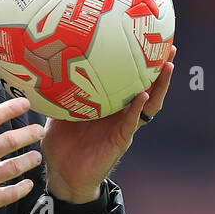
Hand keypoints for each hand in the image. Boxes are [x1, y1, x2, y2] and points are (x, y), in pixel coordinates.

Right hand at [0, 96, 43, 213]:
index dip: (11, 108)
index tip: (25, 104)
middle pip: (9, 141)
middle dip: (29, 133)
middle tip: (38, 131)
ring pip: (15, 166)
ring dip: (31, 159)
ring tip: (36, 156)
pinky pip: (12, 193)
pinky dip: (24, 187)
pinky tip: (28, 183)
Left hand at [42, 44, 176, 202]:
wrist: (63, 174)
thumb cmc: (61, 144)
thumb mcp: (57, 113)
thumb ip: (58, 93)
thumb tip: (44, 68)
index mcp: (107, 103)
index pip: (127, 79)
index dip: (138, 62)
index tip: (146, 39)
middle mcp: (120, 112)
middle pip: (147, 86)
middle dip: (160, 67)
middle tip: (170, 45)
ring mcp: (124, 125)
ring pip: (149, 103)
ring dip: (160, 85)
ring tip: (168, 66)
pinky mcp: (121, 140)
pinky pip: (133, 122)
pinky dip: (138, 109)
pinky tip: (142, 96)